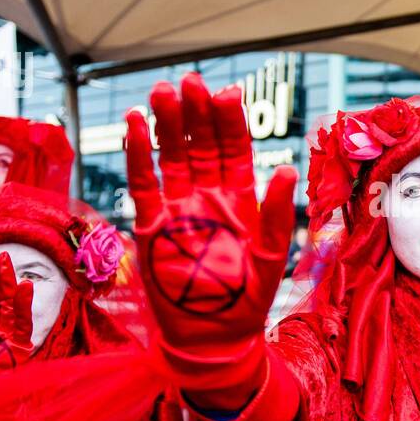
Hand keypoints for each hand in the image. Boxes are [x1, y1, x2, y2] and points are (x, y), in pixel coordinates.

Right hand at [125, 73, 296, 401]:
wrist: (212, 339)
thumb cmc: (246, 302)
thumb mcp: (272, 259)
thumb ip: (277, 215)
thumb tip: (286, 169)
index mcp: (241, 200)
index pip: (234, 150)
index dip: (230, 122)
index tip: (226, 93)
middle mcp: (208, 197)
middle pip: (200, 144)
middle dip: (195, 113)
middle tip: (188, 81)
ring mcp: (178, 209)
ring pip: (171, 157)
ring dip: (166, 125)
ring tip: (161, 92)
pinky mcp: (151, 227)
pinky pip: (143, 184)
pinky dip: (137, 154)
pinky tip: (133, 124)